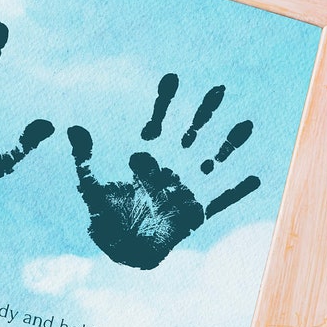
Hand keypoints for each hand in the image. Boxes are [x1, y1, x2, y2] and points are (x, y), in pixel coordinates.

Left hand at [66, 74, 259, 270]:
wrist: (125, 249)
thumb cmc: (109, 216)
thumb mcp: (92, 185)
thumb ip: (84, 158)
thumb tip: (71, 128)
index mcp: (150, 154)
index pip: (160, 119)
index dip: (166, 99)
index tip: (172, 77)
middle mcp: (174, 164)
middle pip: (194, 129)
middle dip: (206, 110)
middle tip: (219, 87)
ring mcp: (190, 185)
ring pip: (215, 157)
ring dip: (231, 142)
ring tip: (246, 124)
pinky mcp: (199, 210)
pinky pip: (222, 198)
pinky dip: (237, 190)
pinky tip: (255, 178)